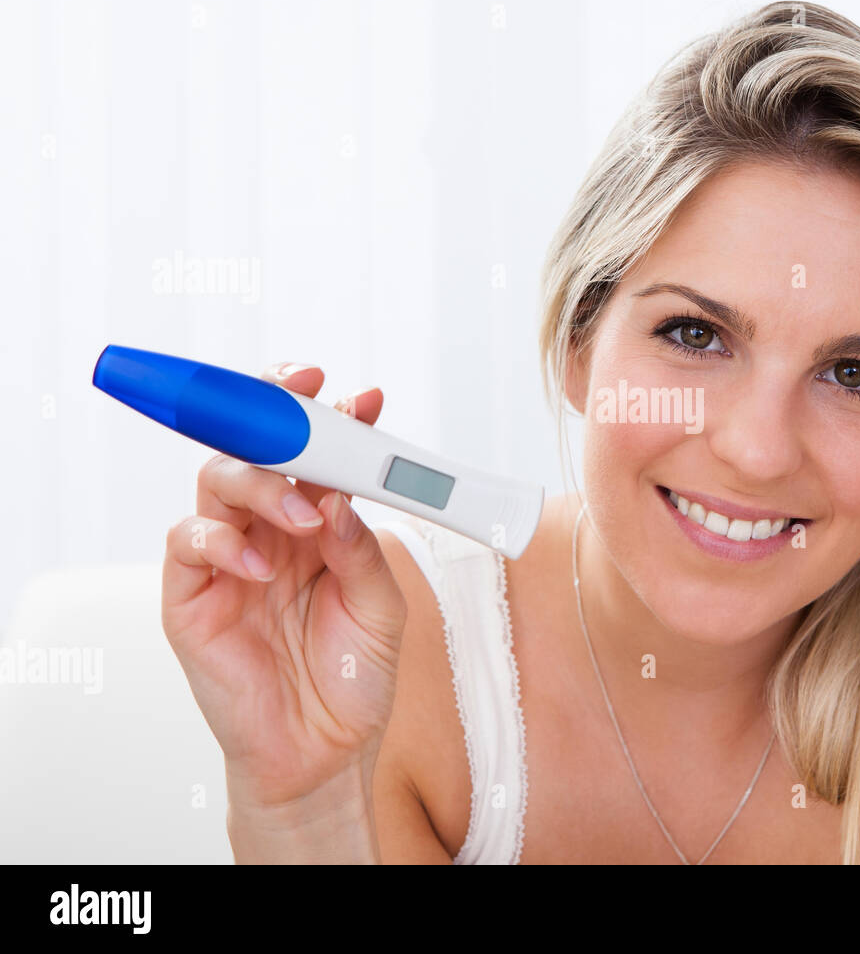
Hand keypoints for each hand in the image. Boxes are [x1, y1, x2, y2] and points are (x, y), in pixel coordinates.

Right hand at [161, 362, 406, 809]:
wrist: (323, 751)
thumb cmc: (353, 677)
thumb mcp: (381, 607)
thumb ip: (360, 549)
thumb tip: (337, 495)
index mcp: (317, 521)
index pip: (313, 452)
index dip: (330, 417)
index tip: (361, 399)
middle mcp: (269, 528)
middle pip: (256, 446)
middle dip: (279, 415)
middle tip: (310, 407)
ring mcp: (227, 557)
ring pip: (219, 479)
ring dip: (263, 483)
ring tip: (305, 516)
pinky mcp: (191, 596)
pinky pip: (188, 541)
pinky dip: (222, 540)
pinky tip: (261, 566)